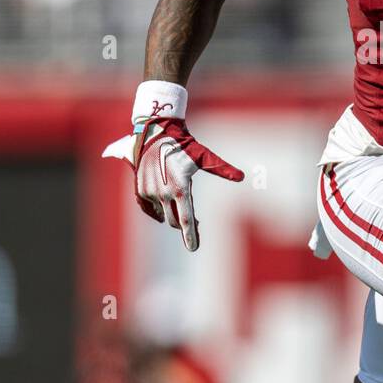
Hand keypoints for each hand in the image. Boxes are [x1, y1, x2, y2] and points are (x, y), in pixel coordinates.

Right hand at [103, 89, 243, 251]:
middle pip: (175, 221)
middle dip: (185, 225)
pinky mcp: (140, 191)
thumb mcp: (204, 156)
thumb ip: (222, 168)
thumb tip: (242, 176)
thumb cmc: (183, 146)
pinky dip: (158, 211)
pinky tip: (165, 206)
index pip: (186, 219)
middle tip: (196, 223)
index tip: (194, 248)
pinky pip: (150, 210)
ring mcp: (150, 193)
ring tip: (181, 205)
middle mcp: (163, 194)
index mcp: (180, 188)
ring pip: (163, 215)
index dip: (191, 236)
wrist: (155, 134)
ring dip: (172, 215)